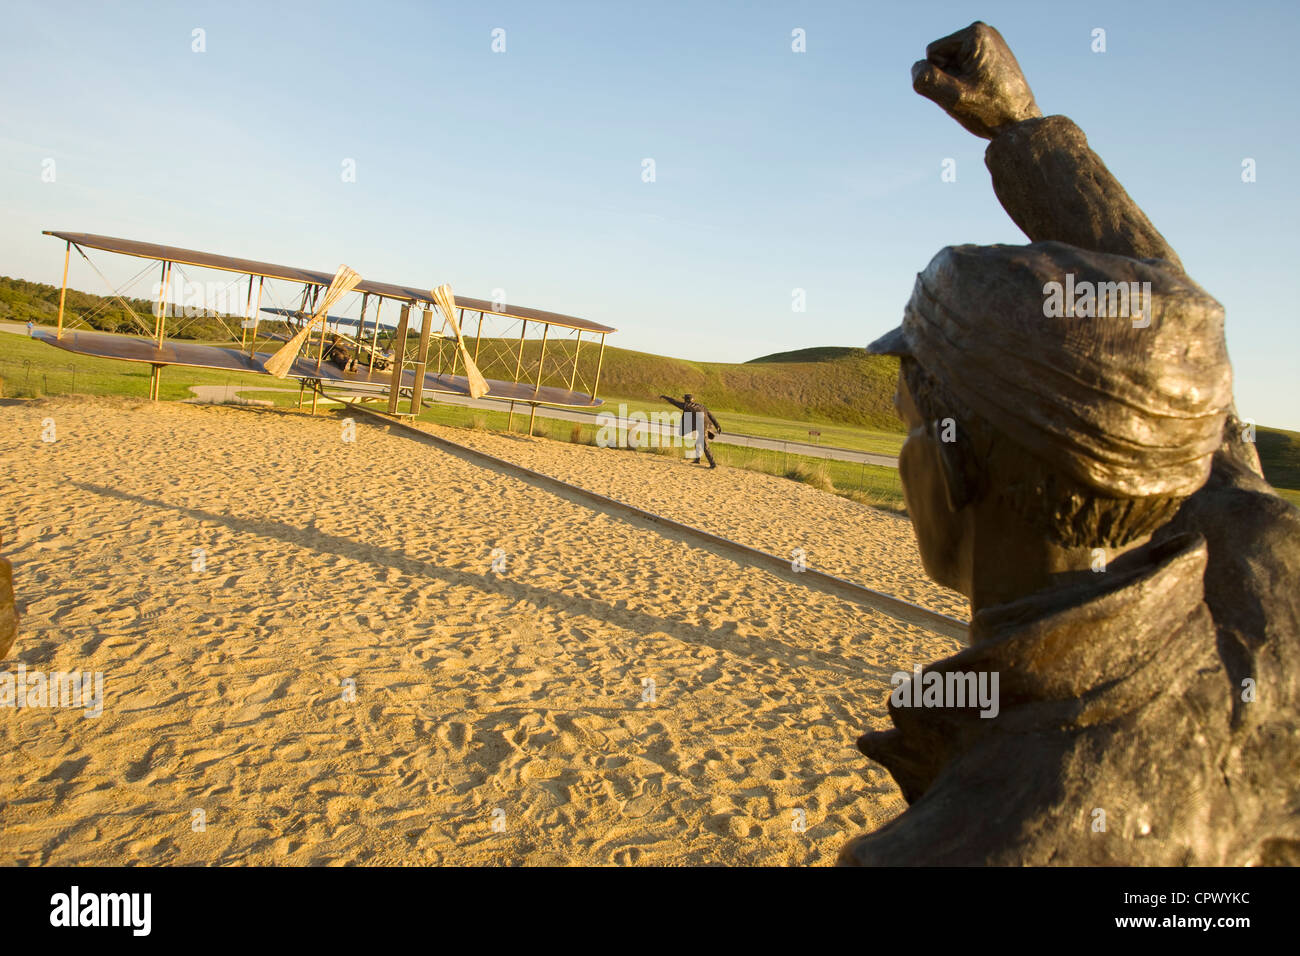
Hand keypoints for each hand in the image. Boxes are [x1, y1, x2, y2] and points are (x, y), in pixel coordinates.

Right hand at [911, 22, 1040, 139]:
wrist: (1021, 123)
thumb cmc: (990, 111)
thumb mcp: (953, 97)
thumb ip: (926, 80)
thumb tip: (917, 68)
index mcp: (974, 34)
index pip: (932, 53)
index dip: (941, 77)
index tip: (965, 89)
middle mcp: (984, 31)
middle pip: (942, 57)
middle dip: (950, 78)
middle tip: (972, 93)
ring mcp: (990, 42)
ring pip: (952, 64)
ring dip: (958, 82)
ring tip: (979, 93)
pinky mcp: (993, 55)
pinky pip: (964, 68)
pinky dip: (968, 81)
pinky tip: (984, 90)